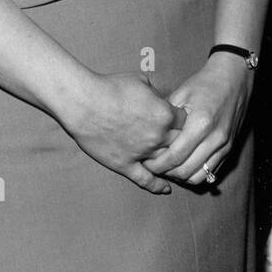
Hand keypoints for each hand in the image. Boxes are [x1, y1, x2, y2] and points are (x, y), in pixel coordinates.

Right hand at [58, 72, 185, 194]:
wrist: (85, 103)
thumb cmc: (112, 87)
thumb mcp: (143, 82)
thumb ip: (158, 94)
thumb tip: (162, 100)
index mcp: (165, 115)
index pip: (186, 122)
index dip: (184, 121)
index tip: (180, 120)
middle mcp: (158, 137)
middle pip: (180, 144)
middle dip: (181, 141)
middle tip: (179, 141)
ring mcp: (142, 153)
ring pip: (166, 162)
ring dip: (171, 162)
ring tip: (174, 163)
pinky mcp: (125, 165)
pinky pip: (145, 179)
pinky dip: (157, 186)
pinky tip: (166, 189)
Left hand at [143, 53, 253, 184]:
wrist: (234, 77)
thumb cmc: (205, 83)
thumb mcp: (181, 94)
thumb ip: (166, 117)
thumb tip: (150, 137)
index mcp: (201, 123)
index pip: (175, 156)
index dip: (157, 164)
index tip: (146, 162)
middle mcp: (215, 138)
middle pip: (186, 171)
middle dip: (166, 173)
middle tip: (153, 166)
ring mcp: (224, 145)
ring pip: (198, 177)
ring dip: (181, 176)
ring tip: (168, 167)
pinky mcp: (229, 148)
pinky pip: (210, 172)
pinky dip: (195, 174)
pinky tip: (184, 164)